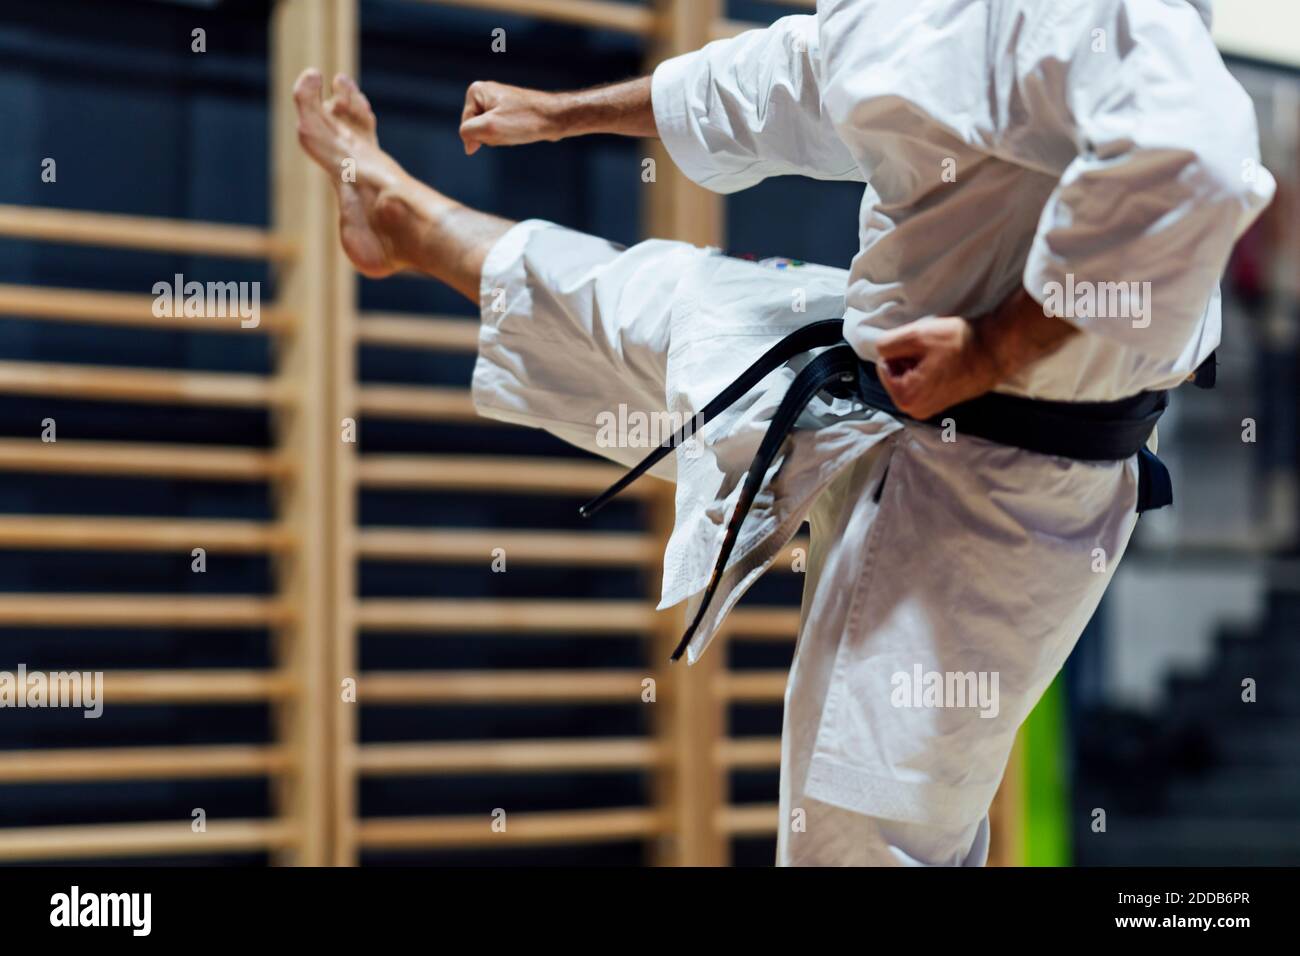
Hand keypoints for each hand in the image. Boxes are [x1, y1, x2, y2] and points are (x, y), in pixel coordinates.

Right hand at [460, 81, 561, 154]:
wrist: (554, 117)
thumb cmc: (525, 120)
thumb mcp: (489, 128)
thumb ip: (468, 133)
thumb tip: (468, 146)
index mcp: (476, 91)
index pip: (466, 127)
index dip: (482, 135)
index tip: (501, 126)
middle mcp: (485, 93)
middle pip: (476, 129)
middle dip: (491, 136)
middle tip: (509, 129)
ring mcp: (497, 102)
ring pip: (488, 132)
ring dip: (500, 137)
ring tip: (516, 129)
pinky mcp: (508, 111)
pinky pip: (500, 131)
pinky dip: (508, 136)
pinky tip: (520, 131)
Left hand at [874, 316, 1001, 419]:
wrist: (995, 351)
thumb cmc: (959, 344)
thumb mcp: (915, 335)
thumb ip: (887, 344)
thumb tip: (880, 351)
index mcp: (905, 397)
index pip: (883, 364)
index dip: (900, 351)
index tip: (922, 348)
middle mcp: (914, 410)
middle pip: (895, 374)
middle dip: (908, 359)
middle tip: (931, 351)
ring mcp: (929, 409)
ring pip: (909, 377)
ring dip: (919, 363)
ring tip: (940, 357)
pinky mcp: (940, 404)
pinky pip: (923, 383)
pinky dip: (929, 370)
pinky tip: (946, 363)